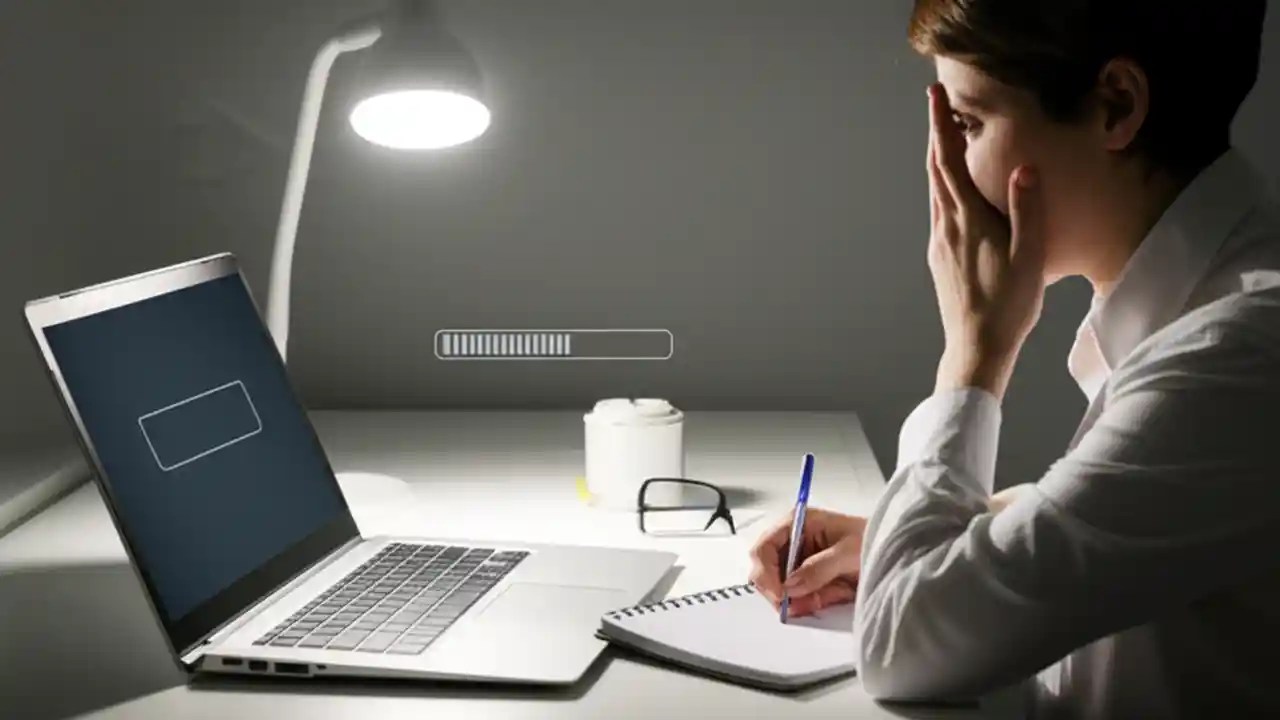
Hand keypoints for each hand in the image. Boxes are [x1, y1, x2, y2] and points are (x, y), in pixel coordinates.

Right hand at [747, 507, 866, 617]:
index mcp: (798, 523)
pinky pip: (797, 598)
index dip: (766, 571)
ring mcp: (800, 562)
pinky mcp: (809, 581)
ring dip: (795, 599)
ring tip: (821, 599)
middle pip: (765, 568)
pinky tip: (823, 601)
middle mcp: (793, 541)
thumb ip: (817, 569)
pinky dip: (806, 605)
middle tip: (791, 608)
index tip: (779, 594)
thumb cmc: (874, 541)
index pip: (765, 547)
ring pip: (779, 587)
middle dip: (777, 589)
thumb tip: (789, 587)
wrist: (896, 554)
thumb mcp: (848, 552)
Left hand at [926, 83, 1046, 400]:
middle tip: (936, 105)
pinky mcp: (941, 258)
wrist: (976, 347)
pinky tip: (951, 192)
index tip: (934, 97)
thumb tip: (1024, 167)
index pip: (948, 161)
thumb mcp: (1029, 256)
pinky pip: (939, 212)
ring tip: (943, 139)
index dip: (941, 126)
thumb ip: (1027, 209)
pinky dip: (942, 188)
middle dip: (936, 135)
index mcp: (967, 220)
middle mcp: (946, 226)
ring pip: (934, 191)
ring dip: (937, 161)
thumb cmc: (1008, 305)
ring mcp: (939, 243)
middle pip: (935, 170)